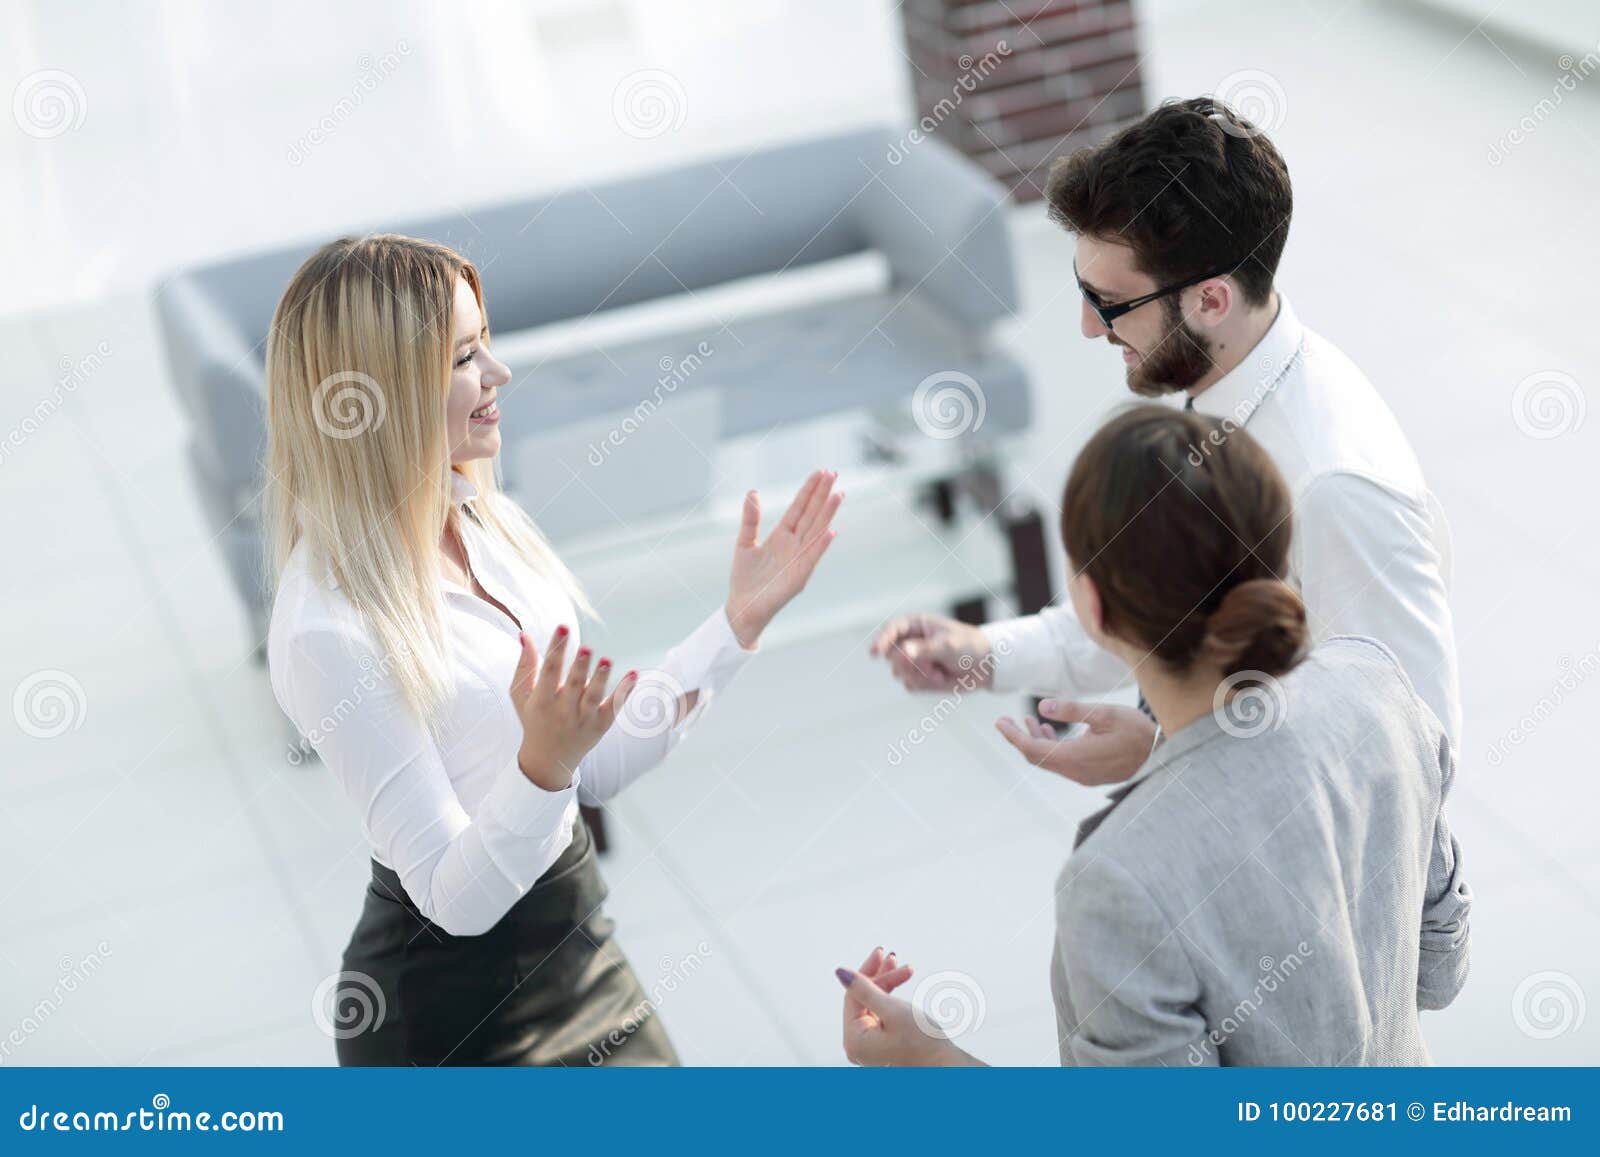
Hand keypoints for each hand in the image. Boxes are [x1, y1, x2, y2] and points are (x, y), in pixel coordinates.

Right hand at [510, 625, 636, 790]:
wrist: (548, 759)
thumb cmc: (534, 719)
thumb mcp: (521, 695)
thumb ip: (525, 665)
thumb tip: (525, 634)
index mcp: (541, 701)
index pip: (548, 671)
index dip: (556, 648)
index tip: (563, 627)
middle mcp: (562, 711)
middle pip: (573, 685)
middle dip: (580, 666)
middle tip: (587, 648)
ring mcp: (583, 719)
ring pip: (593, 697)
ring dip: (601, 678)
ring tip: (607, 660)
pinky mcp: (600, 725)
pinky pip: (613, 707)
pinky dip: (624, 691)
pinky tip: (633, 674)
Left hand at [725, 469, 842, 648]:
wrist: (743, 607)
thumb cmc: (745, 578)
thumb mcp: (745, 542)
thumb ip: (750, 519)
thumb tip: (753, 492)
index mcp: (782, 535)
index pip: (799, 507)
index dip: (809, 490)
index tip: (821, 471)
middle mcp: (794, 544)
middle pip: (812, 514)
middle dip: (823, 494)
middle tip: (834, 473)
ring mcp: (799, 559)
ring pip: (816, 531)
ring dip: (828, 514)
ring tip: (839, 494)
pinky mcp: (799, 577)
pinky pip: (812, 558)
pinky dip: (821, 545)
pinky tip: (830, 530)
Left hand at [837, 949, 976, 1066]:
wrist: (946, 1068)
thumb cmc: (922, 1043)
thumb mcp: (892, 1011)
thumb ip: (865, 989)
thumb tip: (840, 973)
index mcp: (854, 1039)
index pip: (853, 995)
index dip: (867, 971)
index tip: (882, 953)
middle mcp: (857, 1044)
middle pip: (862, 999)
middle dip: (880, 976)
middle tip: (894, 957)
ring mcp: (869, 1046)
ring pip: (872, 1004)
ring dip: (887, 984)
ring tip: (905, 969)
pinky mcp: (881, 1044)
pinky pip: (880, 1014)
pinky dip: (891, 998)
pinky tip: (902, 985)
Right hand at [869, 613, 991, 691]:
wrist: (986, 666)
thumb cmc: (969, 647)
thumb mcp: (948, 645)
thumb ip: (924, 650)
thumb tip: (902, 653)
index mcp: (916, 625)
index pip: (892, 630)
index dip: (882, 640)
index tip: (876, 653)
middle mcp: (911, 642)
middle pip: (893, 655)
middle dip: (910, 664)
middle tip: (929, 665)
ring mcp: (914, 661)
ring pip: (900, 672)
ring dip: (920, 676)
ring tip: (939, 672)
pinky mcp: (920, 677)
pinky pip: (910, 685)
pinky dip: (924, 685)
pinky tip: (940, 679)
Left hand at [995, 698, 1156, 787]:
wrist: (1162, 757)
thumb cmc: (1137, 732)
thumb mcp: (1105, 714)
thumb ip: (1073, 709)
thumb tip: (1043, 706)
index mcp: (1074, 757)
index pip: (1032, 749)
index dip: (1013, 736)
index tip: (999, 722)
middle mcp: (1075, 771)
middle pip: (1036, 758)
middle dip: (1019, 739)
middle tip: (1005, 721)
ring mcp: (1082, 776)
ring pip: (1048, 761)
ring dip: (1035, 742)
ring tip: (1028, 721)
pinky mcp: (1090, 775)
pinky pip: (1061, 764)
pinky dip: (1050, 748)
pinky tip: (1050, 732)